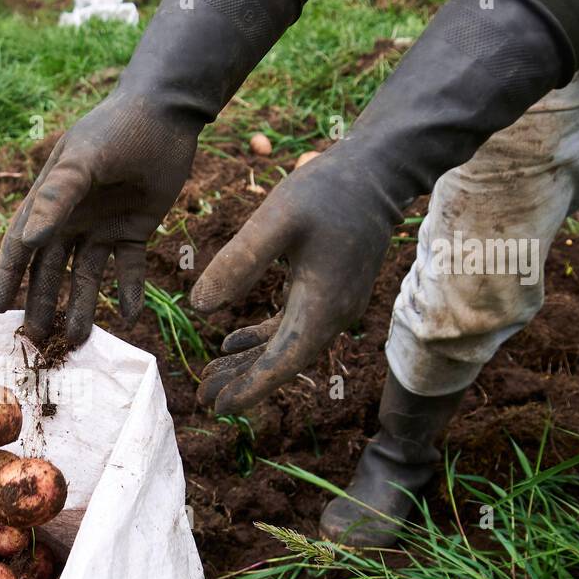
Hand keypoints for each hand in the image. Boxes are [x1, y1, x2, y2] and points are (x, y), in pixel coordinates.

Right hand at [0, 92, 198, 343]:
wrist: (164, 115)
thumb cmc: (114, 131)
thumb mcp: (82, 161)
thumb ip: (56, 198)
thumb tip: (26, 242)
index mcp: (48, 202)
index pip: (19, 246)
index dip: (7, 276)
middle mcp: (70, 220)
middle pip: (50, 271)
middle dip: (43, 304)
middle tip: (40, 340)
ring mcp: (102, 228)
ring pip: (86, 277)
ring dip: (82, 306)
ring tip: (79, 339)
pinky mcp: (133, 231)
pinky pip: (129, 269)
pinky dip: (130, 292)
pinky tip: (131, 315)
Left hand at [189, 153, 394, 414]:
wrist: (378, 170)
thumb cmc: (328, 190)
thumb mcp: (276, 219)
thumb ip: (238, 262)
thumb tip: (200, 308)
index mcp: (321, 306)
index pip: (282, 362)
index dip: (249, 387)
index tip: (217, 408)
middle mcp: (332, 314)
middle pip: (282, 361)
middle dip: (242, 381)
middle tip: (201, 397)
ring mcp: (333, 304)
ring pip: (285, 346)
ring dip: (249, 362)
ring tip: (210, 376)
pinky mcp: (329, 290)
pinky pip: (292, 327)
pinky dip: (262, 338)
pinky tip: (231, 342)